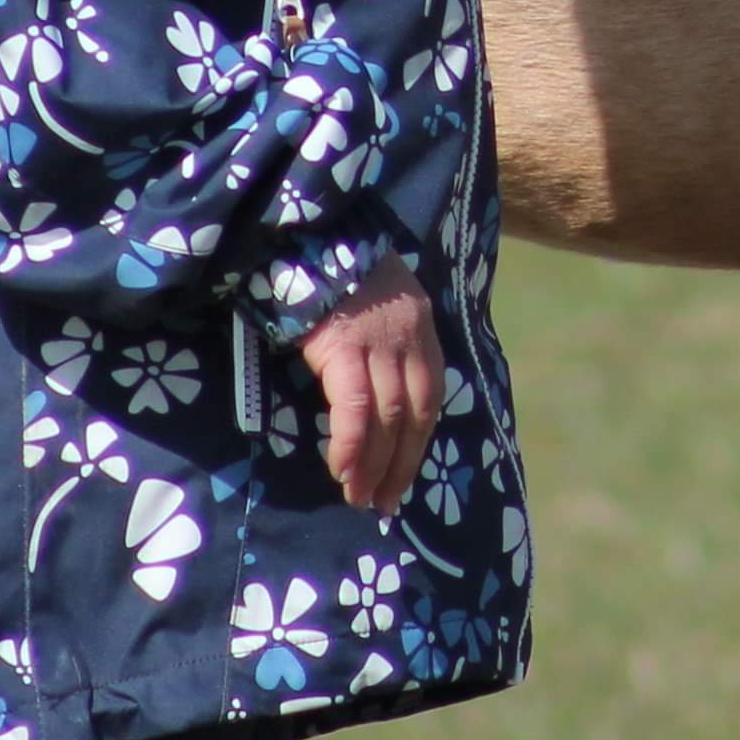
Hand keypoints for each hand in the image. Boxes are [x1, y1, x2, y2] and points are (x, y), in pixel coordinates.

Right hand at [297, 257, 443, 513]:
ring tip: (361, 499)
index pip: (429, 399)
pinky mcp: (343, 349)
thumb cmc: (339, 276)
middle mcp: (409, 339)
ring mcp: (378, 344)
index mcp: (422, 330)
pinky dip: (351, 445)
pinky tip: (343, 471)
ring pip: (388, 417)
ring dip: (376, 465)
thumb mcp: (383, 306)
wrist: (310, 237)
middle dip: (401, 464)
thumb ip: (388, 347)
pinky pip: (354, 408)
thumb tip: (380, 400)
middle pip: (415, 414)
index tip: (403, 477)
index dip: (417, 443)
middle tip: (384, 503)